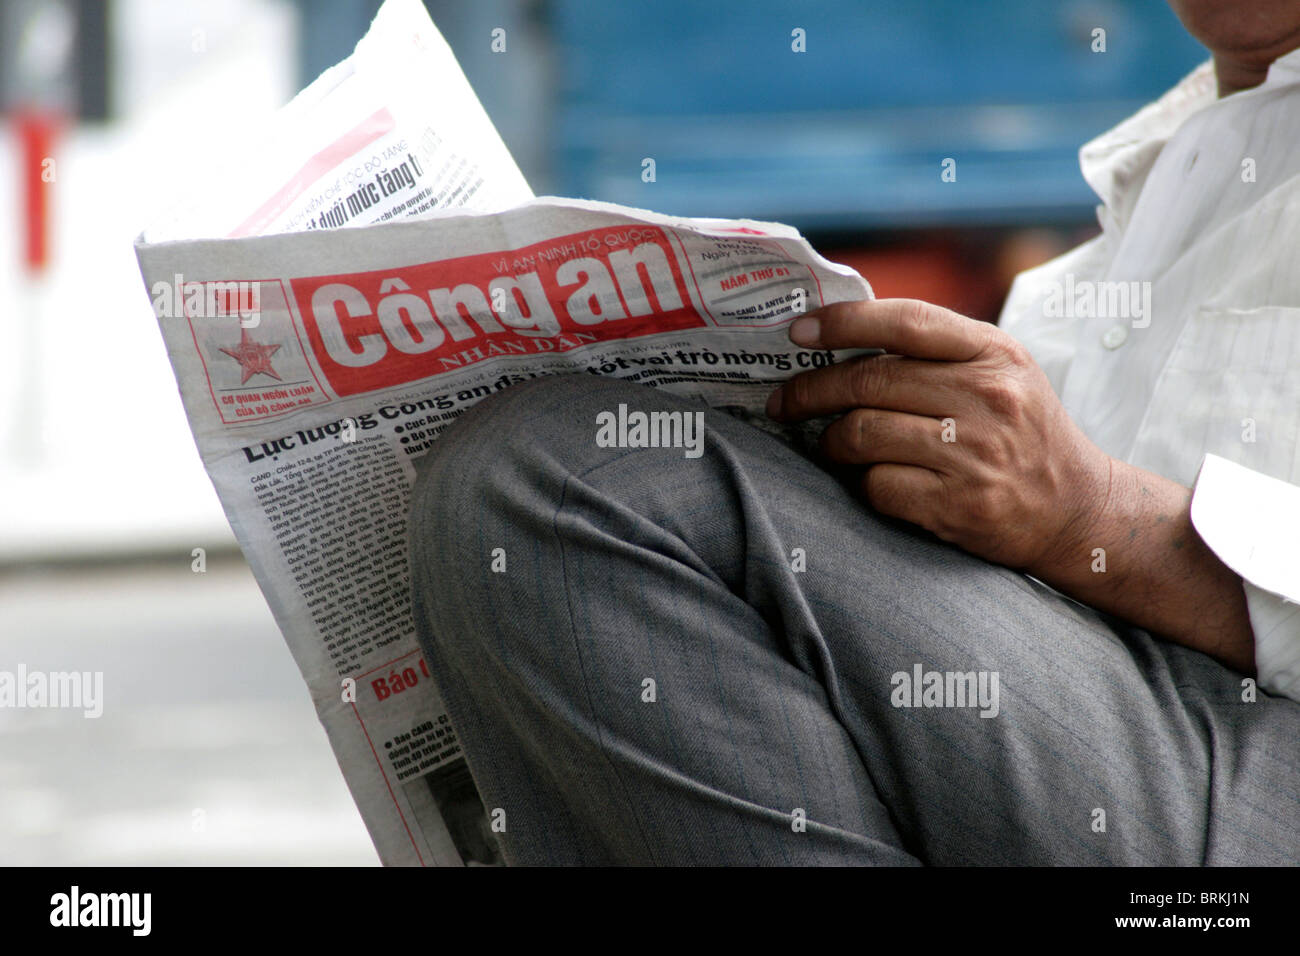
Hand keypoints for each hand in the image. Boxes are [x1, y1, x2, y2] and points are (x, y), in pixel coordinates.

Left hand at [767, 298, 1112, 574]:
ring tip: (828, 444)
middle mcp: (989, 398)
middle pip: (871, 381)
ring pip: (864, 434)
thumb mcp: (1001, 372)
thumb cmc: (1023, 433)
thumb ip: (938, 351)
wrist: (1079, 510)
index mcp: (995, 353)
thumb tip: (841, 335)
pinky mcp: (961, 507)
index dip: (844, 322)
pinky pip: (879, 487)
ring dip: (830, 442)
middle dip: (812, 390)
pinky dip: (860, 484)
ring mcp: (976, 455)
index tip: (799, 330)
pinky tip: (865, 480)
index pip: (907, 322)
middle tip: (785, 402)